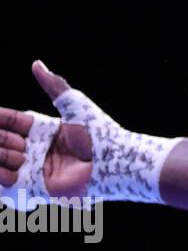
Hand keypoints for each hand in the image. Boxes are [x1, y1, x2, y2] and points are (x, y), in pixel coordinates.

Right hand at [0, 60, 92, 196]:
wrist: (113, 162)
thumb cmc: (98, 132)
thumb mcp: (74, 104)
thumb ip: (54, 85)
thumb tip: (36, 64)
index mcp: (43, 129)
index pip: (11, 121)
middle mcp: (36, 148)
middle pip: (2, 140)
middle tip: (15, 141)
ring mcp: (34, 168)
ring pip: (1, 159)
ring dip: (1, 155)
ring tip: (18, 155)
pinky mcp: (35, 187)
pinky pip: (6, 183)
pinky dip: (0, 175)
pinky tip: (10, 169)